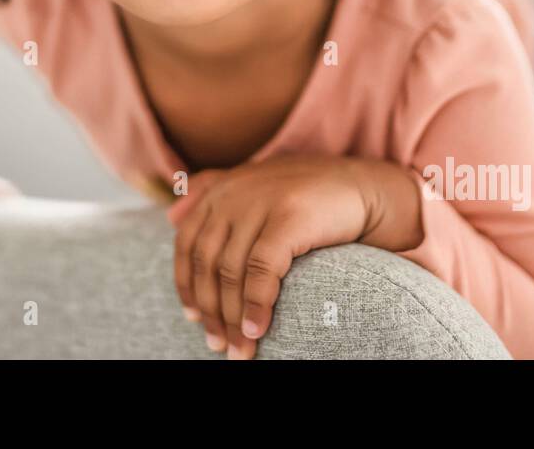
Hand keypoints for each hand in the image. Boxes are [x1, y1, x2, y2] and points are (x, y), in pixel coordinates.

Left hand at [165, 153, 419, 358]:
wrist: (363, 186)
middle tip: (218, 345)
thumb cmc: (307, 192)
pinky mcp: (287, 218)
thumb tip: (170, 216)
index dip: (187, 285)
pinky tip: (258, 331)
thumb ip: (212, 192)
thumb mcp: (254, 183)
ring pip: (232, 274)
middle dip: (211, 311)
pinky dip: (257, 306)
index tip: (194, 318)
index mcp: (221, 190)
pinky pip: (261, 272)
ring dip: (233, 319)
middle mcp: (234, 194)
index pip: (188, 244)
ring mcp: (259, 204)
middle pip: (208, 264)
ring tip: (240, 351)